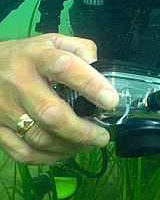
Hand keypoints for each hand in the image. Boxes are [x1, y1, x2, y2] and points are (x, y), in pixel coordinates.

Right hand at [0, 34, 118, 164]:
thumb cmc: (27, 56)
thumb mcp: (54, 42)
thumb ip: (82, 51)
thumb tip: (102, 73)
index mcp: (37, 57)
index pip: (64, 68)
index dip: (90, 85)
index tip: (110, 100)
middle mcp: (18, 82)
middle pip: (50, 113)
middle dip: (82, 130)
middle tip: (102, 136)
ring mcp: (4, 107)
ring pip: (39, 138)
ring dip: (69, 146)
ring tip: (88, 143)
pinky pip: (23, 152)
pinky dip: (48, 157)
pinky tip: (64, 150)